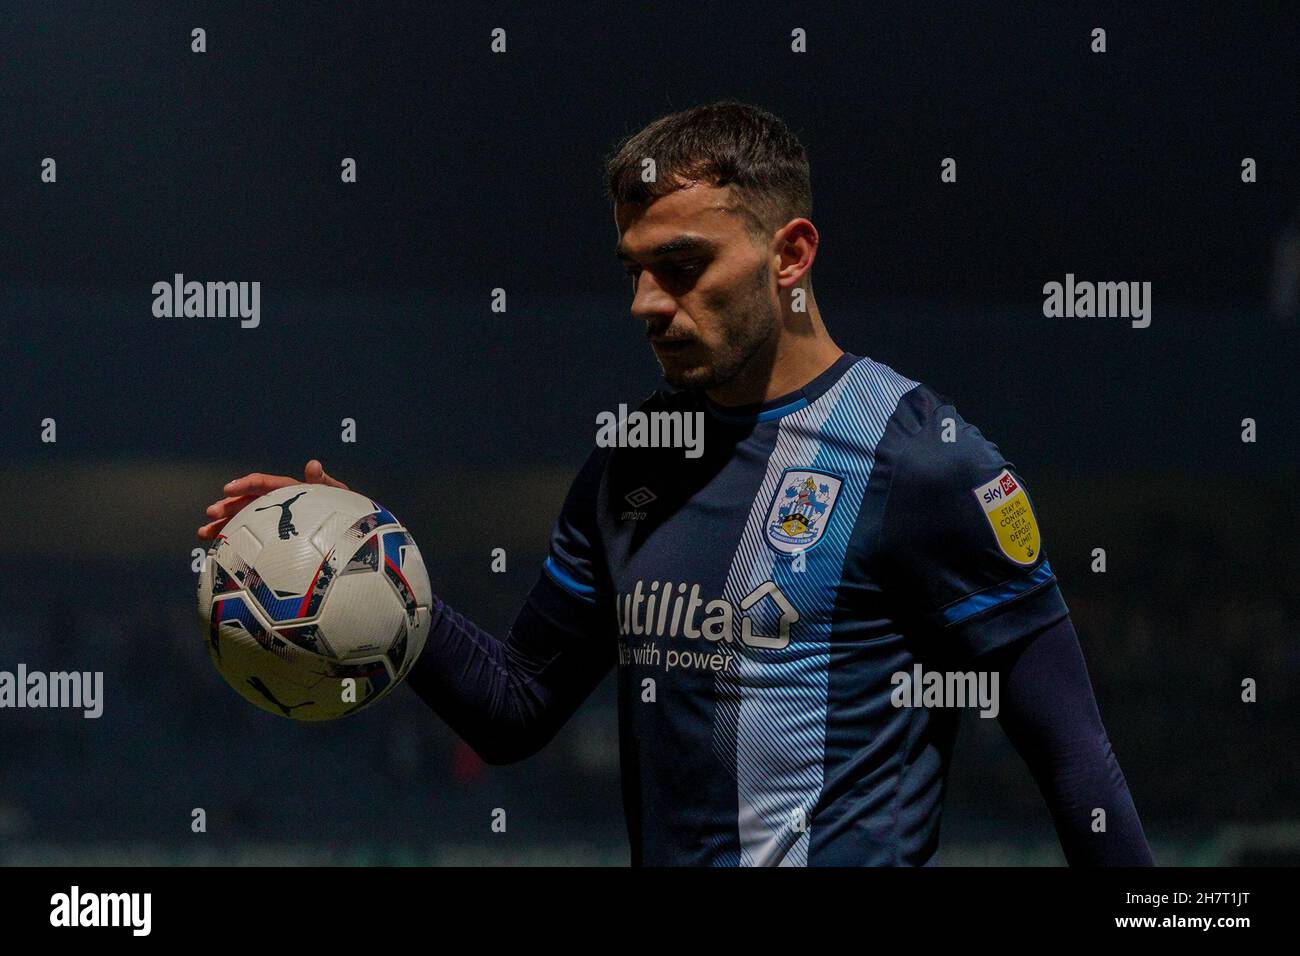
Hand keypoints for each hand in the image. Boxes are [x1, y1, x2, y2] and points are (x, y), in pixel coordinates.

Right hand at [198, 459, 348, 539]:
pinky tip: (220, 549)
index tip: (229, 489)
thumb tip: (313, 464)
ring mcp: (276, 522)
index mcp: (291, 491)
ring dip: (224, 525)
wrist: (351, 535)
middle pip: (248, 502)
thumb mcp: (337, 495)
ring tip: (204, 533)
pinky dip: (235, 541)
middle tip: (210, 514)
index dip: (246, 485)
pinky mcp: (275, 540)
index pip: (265, 484)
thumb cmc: (345, 511)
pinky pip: (252, 538)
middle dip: (228, 506)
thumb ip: (324, 482)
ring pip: (245, 520)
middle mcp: (280, 504)